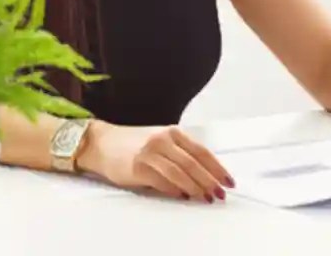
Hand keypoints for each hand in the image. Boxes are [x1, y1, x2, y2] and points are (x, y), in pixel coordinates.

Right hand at [77, 121, 233, 203]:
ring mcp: (150, 153)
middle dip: (210, 180)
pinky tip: (183, 197)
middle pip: (193, 163)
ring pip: (180, 173)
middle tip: (219, 194)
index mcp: (173, 133)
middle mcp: (163, 140)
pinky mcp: (137, 167)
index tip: (228, 181)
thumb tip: (205, 175)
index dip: (217, 168)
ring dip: (195, 188)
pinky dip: (174, 190)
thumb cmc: (133, 144)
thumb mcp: (160, 140)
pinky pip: (161, 181)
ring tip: (205, 198)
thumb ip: (180, 152)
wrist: (101, 143)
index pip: (202, 151)